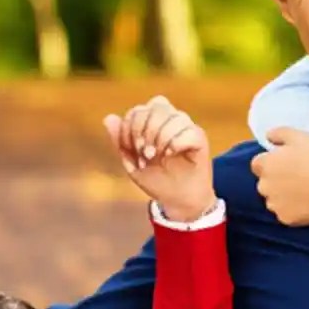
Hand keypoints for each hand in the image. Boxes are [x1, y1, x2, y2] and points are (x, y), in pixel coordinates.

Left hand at [105, 95, 215, 221]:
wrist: (178, 202)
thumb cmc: (157, 182)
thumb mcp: (133, 164)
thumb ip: (121, 142)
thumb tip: (108, 118)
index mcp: (154, 124)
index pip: (140, 110)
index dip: (131, 126)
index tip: (133, 149)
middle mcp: (172, 121)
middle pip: (157, 106)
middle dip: (146, 130)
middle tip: (146, 153)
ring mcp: (187, 129)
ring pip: (174, 117)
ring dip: (161, 138)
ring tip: (159, 157)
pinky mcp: (200, 140)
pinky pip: (188, 131)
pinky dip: (176, 143)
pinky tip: (172, 154)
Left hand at [250, 128, 308, 225]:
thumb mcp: (298, 136)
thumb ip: (279, 134)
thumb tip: (268, 136)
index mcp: (266, 164)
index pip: (257, 164)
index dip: (271, 163)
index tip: (285, 163)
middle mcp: (265, 186)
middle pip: (265, 184)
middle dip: (276, 181)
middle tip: (298, 177)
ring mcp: (275, 204)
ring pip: (274, 201)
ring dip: (283, 197)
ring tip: (305, 191)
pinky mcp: (286, 219)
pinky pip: (286, 214)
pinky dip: (294, 211)